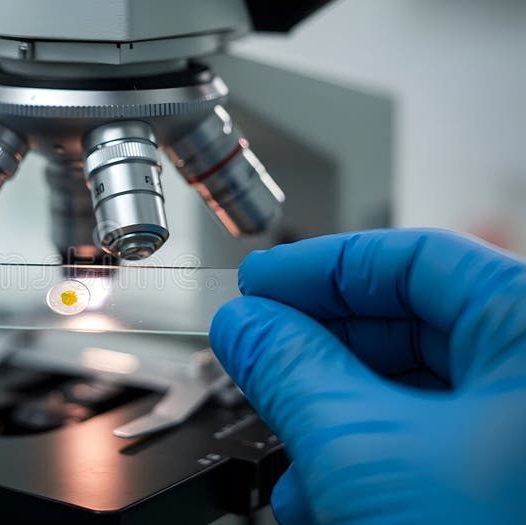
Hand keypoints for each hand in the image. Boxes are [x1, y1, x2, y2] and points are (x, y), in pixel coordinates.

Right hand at [210, 229, 525, 524]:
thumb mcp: (362, 448)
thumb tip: (245, 326)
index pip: (415, 258)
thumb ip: (290, 372)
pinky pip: (436, 441)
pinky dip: (371, 453)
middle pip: (413, 323)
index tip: (259, 283)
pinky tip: (323, 485)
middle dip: (319, 347)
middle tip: (257, 352)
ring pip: (418, 389)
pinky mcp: (510, 479)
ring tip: (284, 441)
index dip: (320, 267)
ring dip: (334, 411)